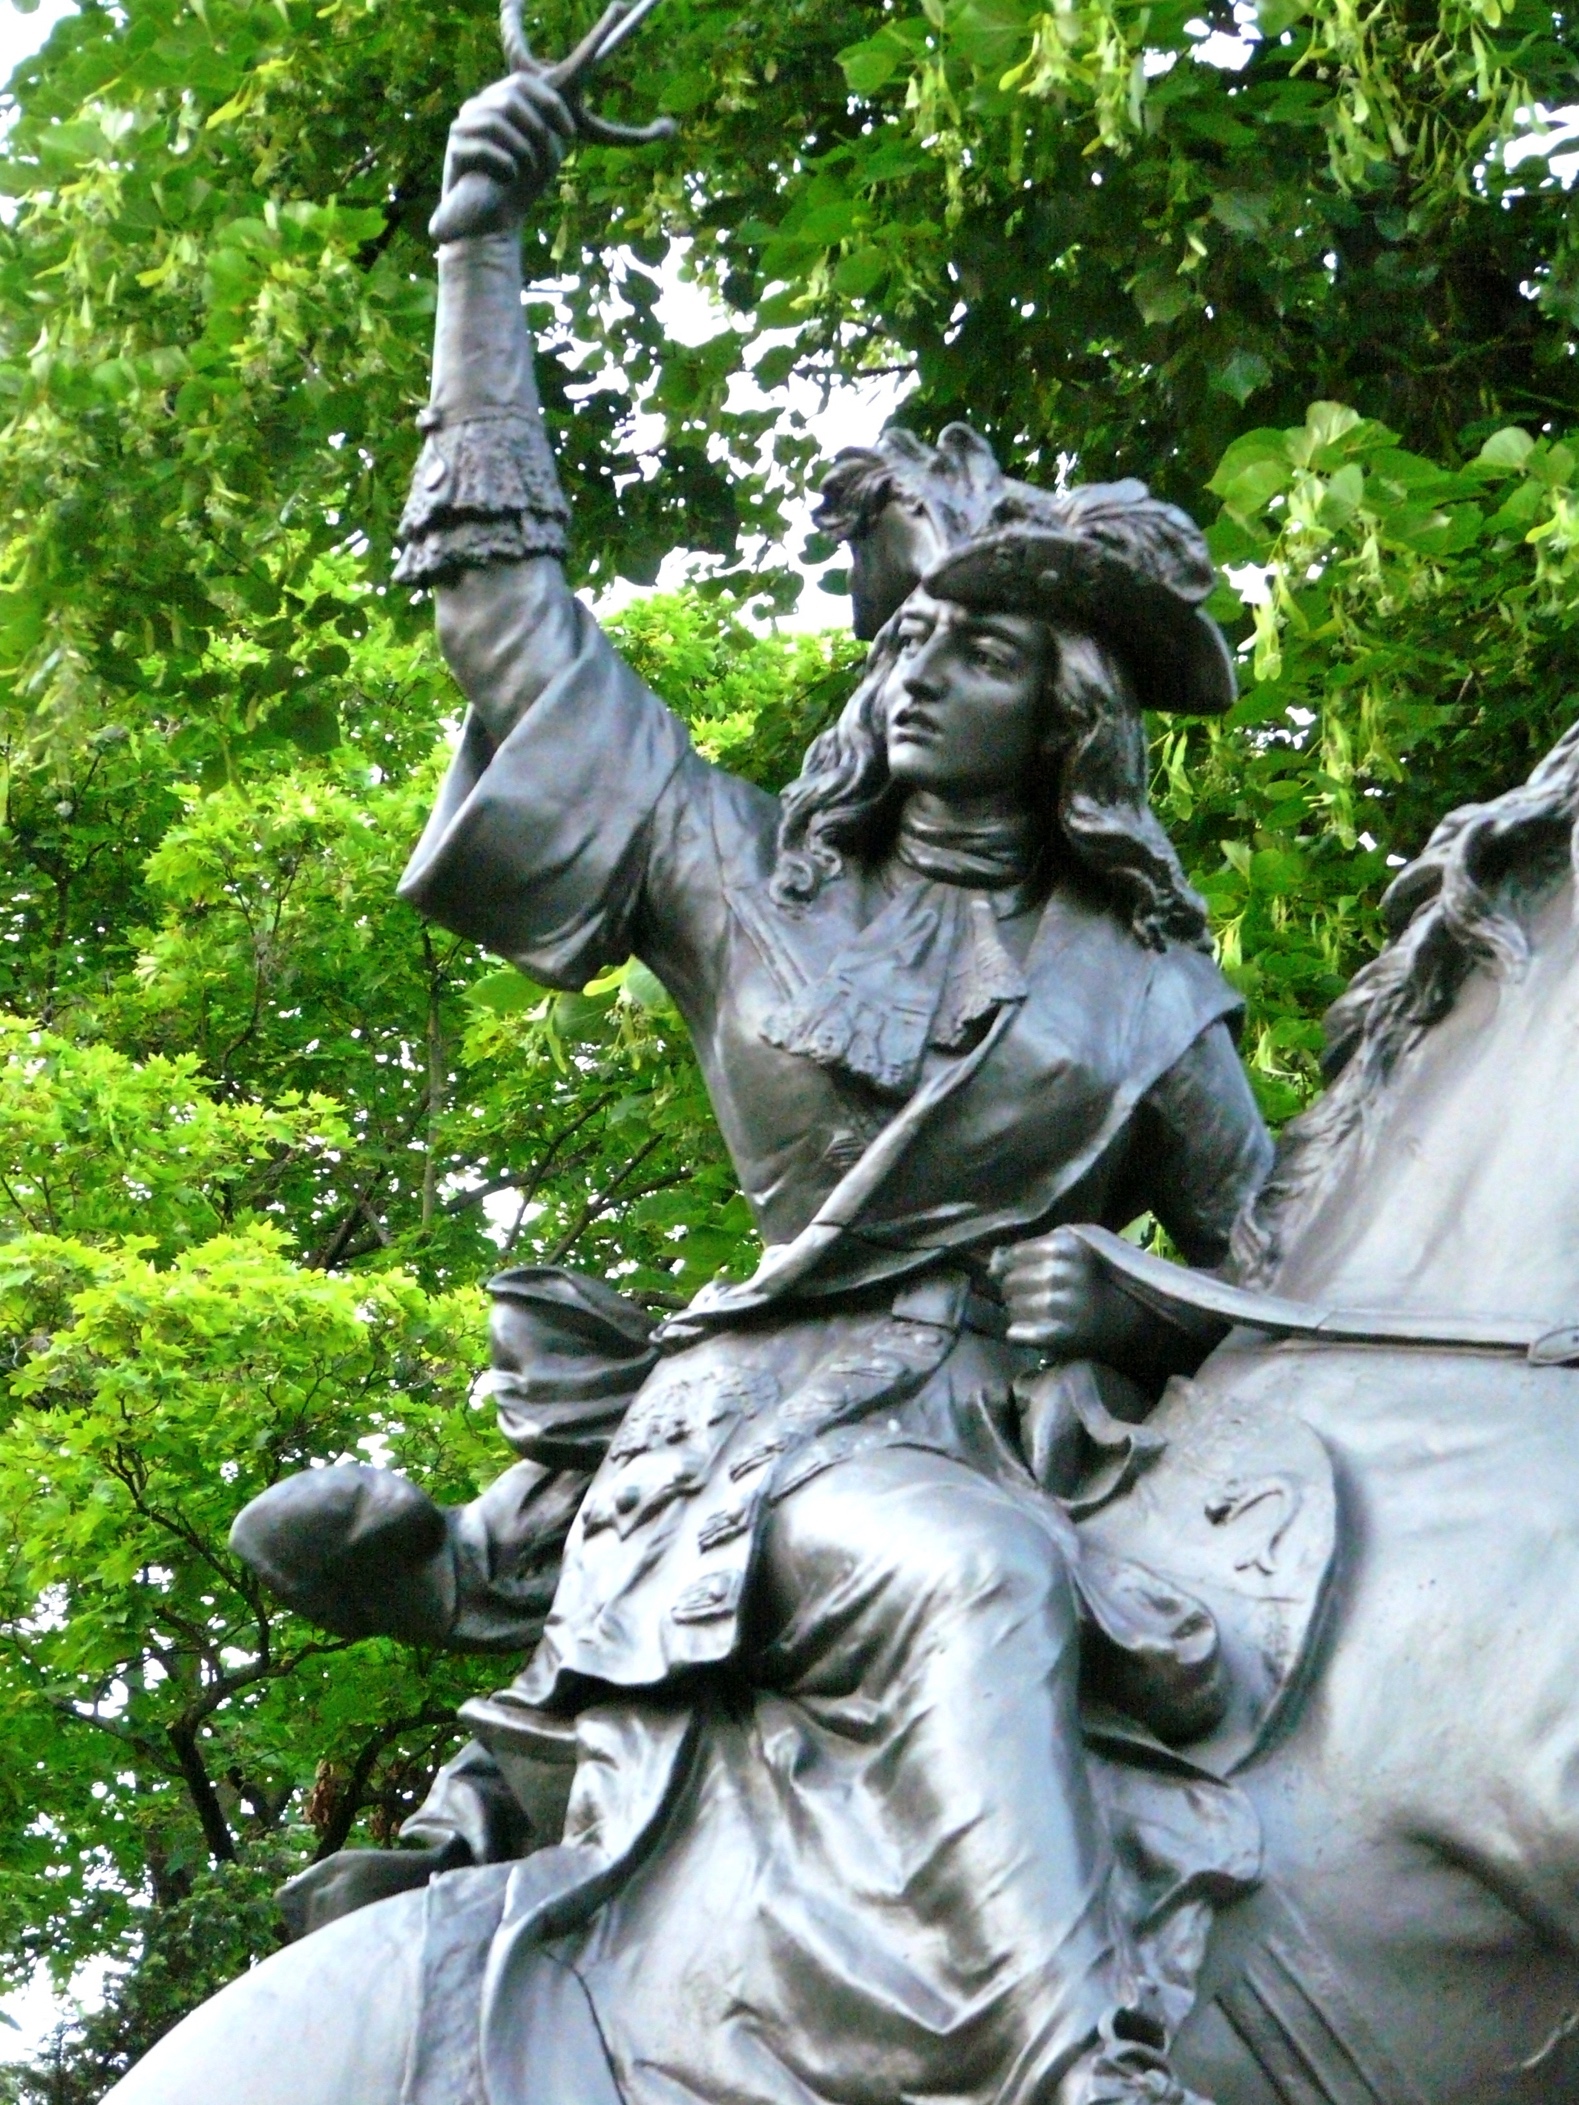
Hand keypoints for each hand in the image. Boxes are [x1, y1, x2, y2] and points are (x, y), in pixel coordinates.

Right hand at [431, 71, 577, 242]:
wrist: (493, 225)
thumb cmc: (519, 187)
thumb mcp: (545, 153)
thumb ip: (551, 125)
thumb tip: (558, 100)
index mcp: (498, 103)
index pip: (523, 82)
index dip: (550, 103)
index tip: (570, 134)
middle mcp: (477, 108)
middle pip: (510, 98)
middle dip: (537, 131)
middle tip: (545, 161)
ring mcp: (462, 127)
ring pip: (495, 120)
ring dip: (523, 150)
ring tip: (526, 172)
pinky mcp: (455, 150)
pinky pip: (483, 147)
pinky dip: (505, 164)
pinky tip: (509, 179)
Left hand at [991, 1226, 1139, 1362]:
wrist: (1127, 1321)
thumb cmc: (1094, 1281)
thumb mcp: (1073, 1252)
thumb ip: (1033, 1249)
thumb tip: (991, 1264)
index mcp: (1064, 1247)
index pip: (1014, 1256)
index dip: (1014, 1268)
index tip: (1027, 1276)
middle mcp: (1058, 1272)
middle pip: (1008, 1283)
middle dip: (1016, 1292)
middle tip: (1035, 1298)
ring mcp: (1057, 1305)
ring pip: (1011, 1309)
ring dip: (1020, 1314)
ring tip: (1040, 1315)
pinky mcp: (1056, 1335)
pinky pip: (1015, 1333)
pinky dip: (1021, 1334)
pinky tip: (1038, 1331)